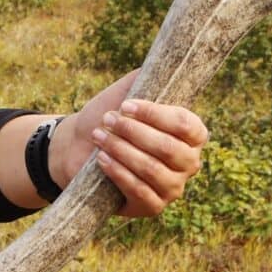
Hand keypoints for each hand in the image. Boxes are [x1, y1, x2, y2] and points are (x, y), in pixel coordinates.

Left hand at [53, 76, 207, 218]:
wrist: (80, 147)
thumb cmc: (109, 118)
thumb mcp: (125, 93)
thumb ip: (144, 78)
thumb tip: (162, 64)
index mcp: (191, 134)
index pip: (185, 124)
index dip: (156, 114)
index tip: (126, 105)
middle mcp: (189, 162)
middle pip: (169, 148)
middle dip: (134, 132)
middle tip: (108, 120)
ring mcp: (173, 187)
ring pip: (152, 169)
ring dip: (122, 150)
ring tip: (100, 137)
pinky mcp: (153, 206)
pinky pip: (139, 190)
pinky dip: (118, 172)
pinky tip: (102, 159)